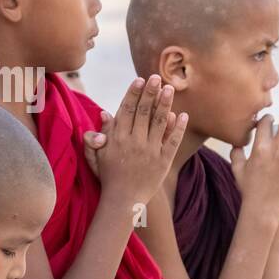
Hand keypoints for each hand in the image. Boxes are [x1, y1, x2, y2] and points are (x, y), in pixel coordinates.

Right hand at [87, 75, 187, 204]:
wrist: (122, 201)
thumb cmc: (108, 176)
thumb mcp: (96, 155)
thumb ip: (97, 135)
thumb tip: (105, 113)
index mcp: (117, 138)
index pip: (127, 110)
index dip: (134, 94)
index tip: (140, 80)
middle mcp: (134, 142)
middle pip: (144, 112)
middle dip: (151, 92)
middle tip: (157, 77)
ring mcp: (150, 152)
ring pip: (159, 122)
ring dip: (165, 104)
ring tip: (170, 88)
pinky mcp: (163, 162)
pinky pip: (172, 141)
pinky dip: (178, 129)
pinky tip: (183, 115)